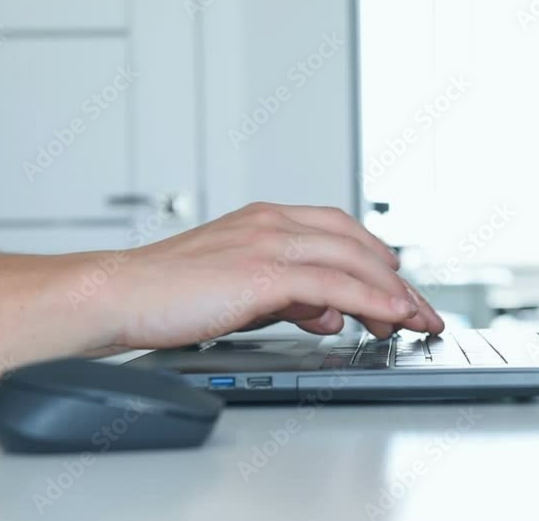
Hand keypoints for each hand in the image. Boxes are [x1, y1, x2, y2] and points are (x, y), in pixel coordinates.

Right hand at [98, 202, 444, 349]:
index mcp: (264, 219)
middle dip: (396, 279)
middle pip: (356, 243)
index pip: (338, 230)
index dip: (376, 256)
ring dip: (393, 292)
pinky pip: (334, 284)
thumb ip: (290, 297)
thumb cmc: (166, 293)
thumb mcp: (240, 290)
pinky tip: (392, 315)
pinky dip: (372, 300)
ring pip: (352, 261)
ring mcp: (267, 243)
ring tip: (416, 319)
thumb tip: (331, 312)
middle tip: (420, 309)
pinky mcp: (262, 273)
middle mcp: (271, 223)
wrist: (118, 294)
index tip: (399, 283)